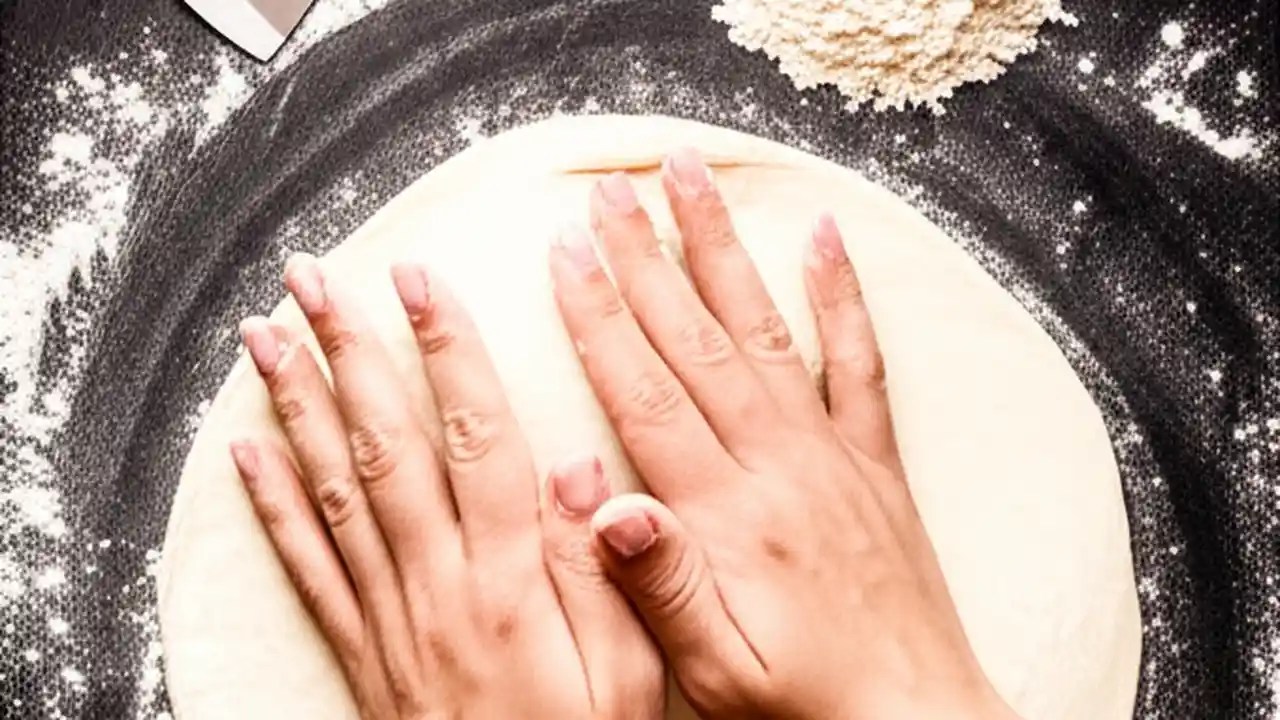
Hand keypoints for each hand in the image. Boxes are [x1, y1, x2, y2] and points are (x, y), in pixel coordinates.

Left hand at [230, 256, 662, 718]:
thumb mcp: (628, 680)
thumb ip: (606, 574)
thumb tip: (583, 468)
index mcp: (510, 584)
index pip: (475, 439)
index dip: (448, 352)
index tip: (423, 280)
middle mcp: (437, 585)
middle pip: (387, 444)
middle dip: (351, 349)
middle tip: (318, 275)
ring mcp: (388, 615)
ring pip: (335, 489)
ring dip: (298, 404)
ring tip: (268, 333)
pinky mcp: (359, 648)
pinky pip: (306, 566)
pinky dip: (270, 503)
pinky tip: (246, 449)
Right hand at [550, 150, 1019, 719]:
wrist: (914, 718)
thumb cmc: (805, 704)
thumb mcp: (715, 671)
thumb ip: (660, 586)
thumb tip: (604, 507)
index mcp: (726, 512)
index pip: (645, 392)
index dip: (600, 317)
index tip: (566, 253)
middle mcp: (779, 462)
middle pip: (697, 339)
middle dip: (646, 258)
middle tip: (608, 190)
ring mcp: (830, 452)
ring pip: (765, 327)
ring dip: (723, 247)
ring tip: (691, 178)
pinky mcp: (872, 459)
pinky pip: (859, 361)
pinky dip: (842, 294)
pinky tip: (824, 236)